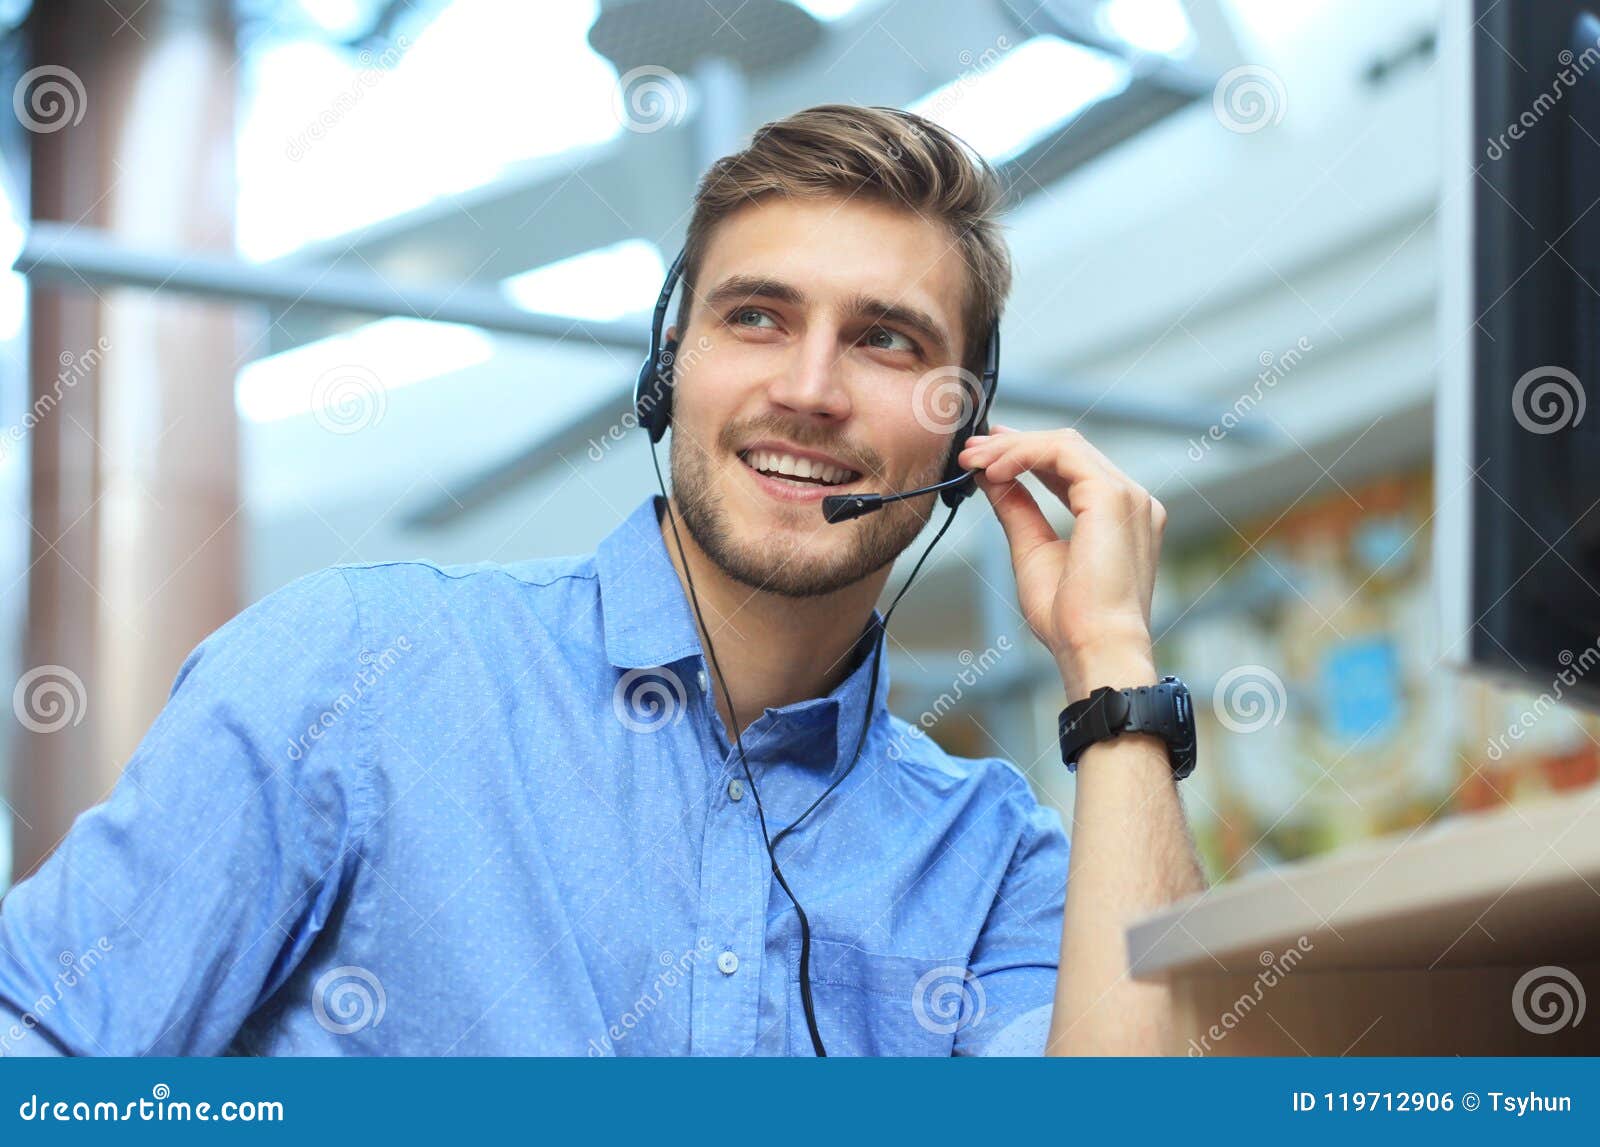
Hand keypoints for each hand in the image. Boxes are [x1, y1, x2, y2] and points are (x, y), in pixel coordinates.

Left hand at [957, 424, 1164, 701]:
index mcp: (1119, 515)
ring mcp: (1128, 496)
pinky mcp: (1112, 496)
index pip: (1072, 466)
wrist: (1094, 648)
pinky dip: (1024, 455)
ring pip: (1064, 445)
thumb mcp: (1033, 551)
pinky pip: (1062, 454)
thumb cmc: (1070, 618)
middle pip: (1068, 449)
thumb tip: (990, 477)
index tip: (986, 454)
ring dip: (1013, 447)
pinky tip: (994, 470)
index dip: (1027, 453)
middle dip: (1014, 444)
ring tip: (975, 461)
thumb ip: (1017, 510)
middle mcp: (1131, 500)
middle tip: (971, 451)